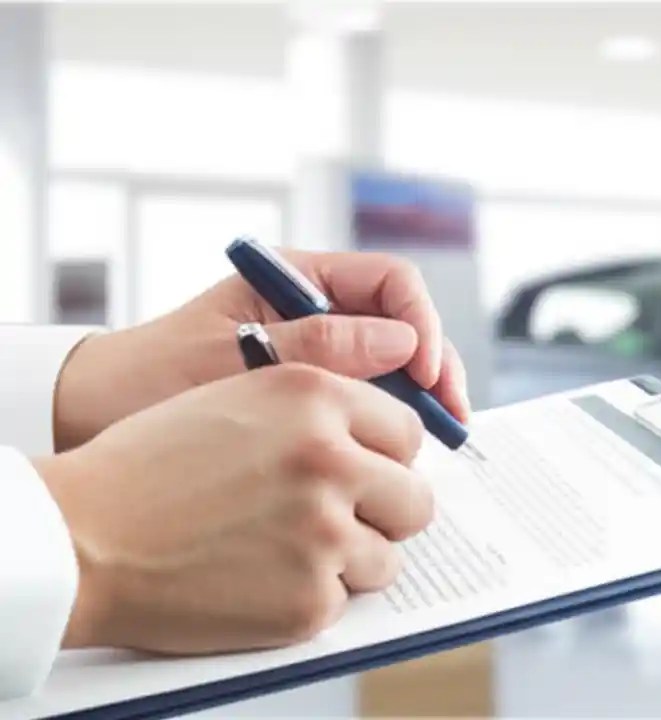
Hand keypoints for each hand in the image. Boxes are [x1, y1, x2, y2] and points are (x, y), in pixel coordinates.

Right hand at [34, 364, 430, 652]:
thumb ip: (319, 411)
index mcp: (316, 397)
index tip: (366, 471)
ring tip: (284, 549)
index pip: (407, 432)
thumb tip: (386, 441)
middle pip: (414, 498)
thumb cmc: (149, 465)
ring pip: (388, 556)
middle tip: (339, 519)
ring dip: (350, 559)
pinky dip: (308, 597)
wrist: (79, 536)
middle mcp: (331, 459)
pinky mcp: (308, 600)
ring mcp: (324, 533)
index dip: (386, 457)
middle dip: (384, 512)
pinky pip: (343, 600)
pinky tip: (257, 578)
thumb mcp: (238, 398)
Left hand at [52, 250, 469, 449]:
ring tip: (439, 442)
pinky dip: (393, 426)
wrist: (95, 420)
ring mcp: (321, 356)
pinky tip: (402, 455)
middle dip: (437, 369)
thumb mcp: (234, 358)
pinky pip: (371, 403)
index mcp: (299, 279)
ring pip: (398, 369)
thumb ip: (318, 345)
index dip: (421, 324)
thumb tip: (405, 343)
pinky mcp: (316, 400)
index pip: (391, 282)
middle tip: (452, 418)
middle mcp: (319, 311)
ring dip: (422, 401)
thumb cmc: (149, 378)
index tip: (425, 373)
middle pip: (407, 327)